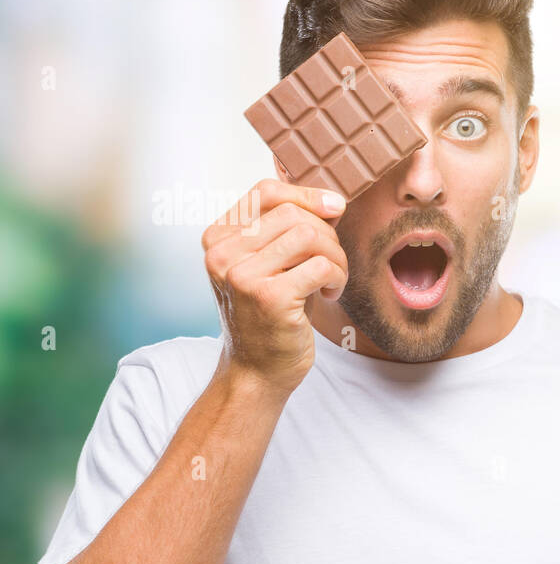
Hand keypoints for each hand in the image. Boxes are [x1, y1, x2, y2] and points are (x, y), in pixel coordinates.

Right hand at [204, 179, 348, 398]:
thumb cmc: (271, 314)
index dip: (306, 194)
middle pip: (294, 214)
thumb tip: (331, 199)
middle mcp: (222, 253)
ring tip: (331, 280)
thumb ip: (287, 230)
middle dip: (327, 236)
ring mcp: (242, 275)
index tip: (335, 207)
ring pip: (311, 236)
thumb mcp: (270, 264)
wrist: (257, 371)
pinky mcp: (269, 297)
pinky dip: (337, 278)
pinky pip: (322, 266)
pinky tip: (329, 294)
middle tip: (331, 264)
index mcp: (217, 237)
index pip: (266, 192)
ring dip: (336, 258)